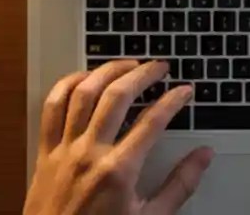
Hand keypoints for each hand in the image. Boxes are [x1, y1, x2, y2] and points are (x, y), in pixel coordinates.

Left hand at [24, 60, 213, 214]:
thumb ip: (179, 185)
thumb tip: (204, 157)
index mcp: (119, 171)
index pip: (153, 121)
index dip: (173, 100)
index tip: (184, 90)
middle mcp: (90, 153)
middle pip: (118, 96)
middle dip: (143, 74)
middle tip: (159, 67)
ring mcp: (65, 149)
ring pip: (84, 93)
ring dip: (107, 71)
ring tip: (127, 64)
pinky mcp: (45, 151)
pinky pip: (52, 106)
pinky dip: (67, 85)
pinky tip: (84, 78)